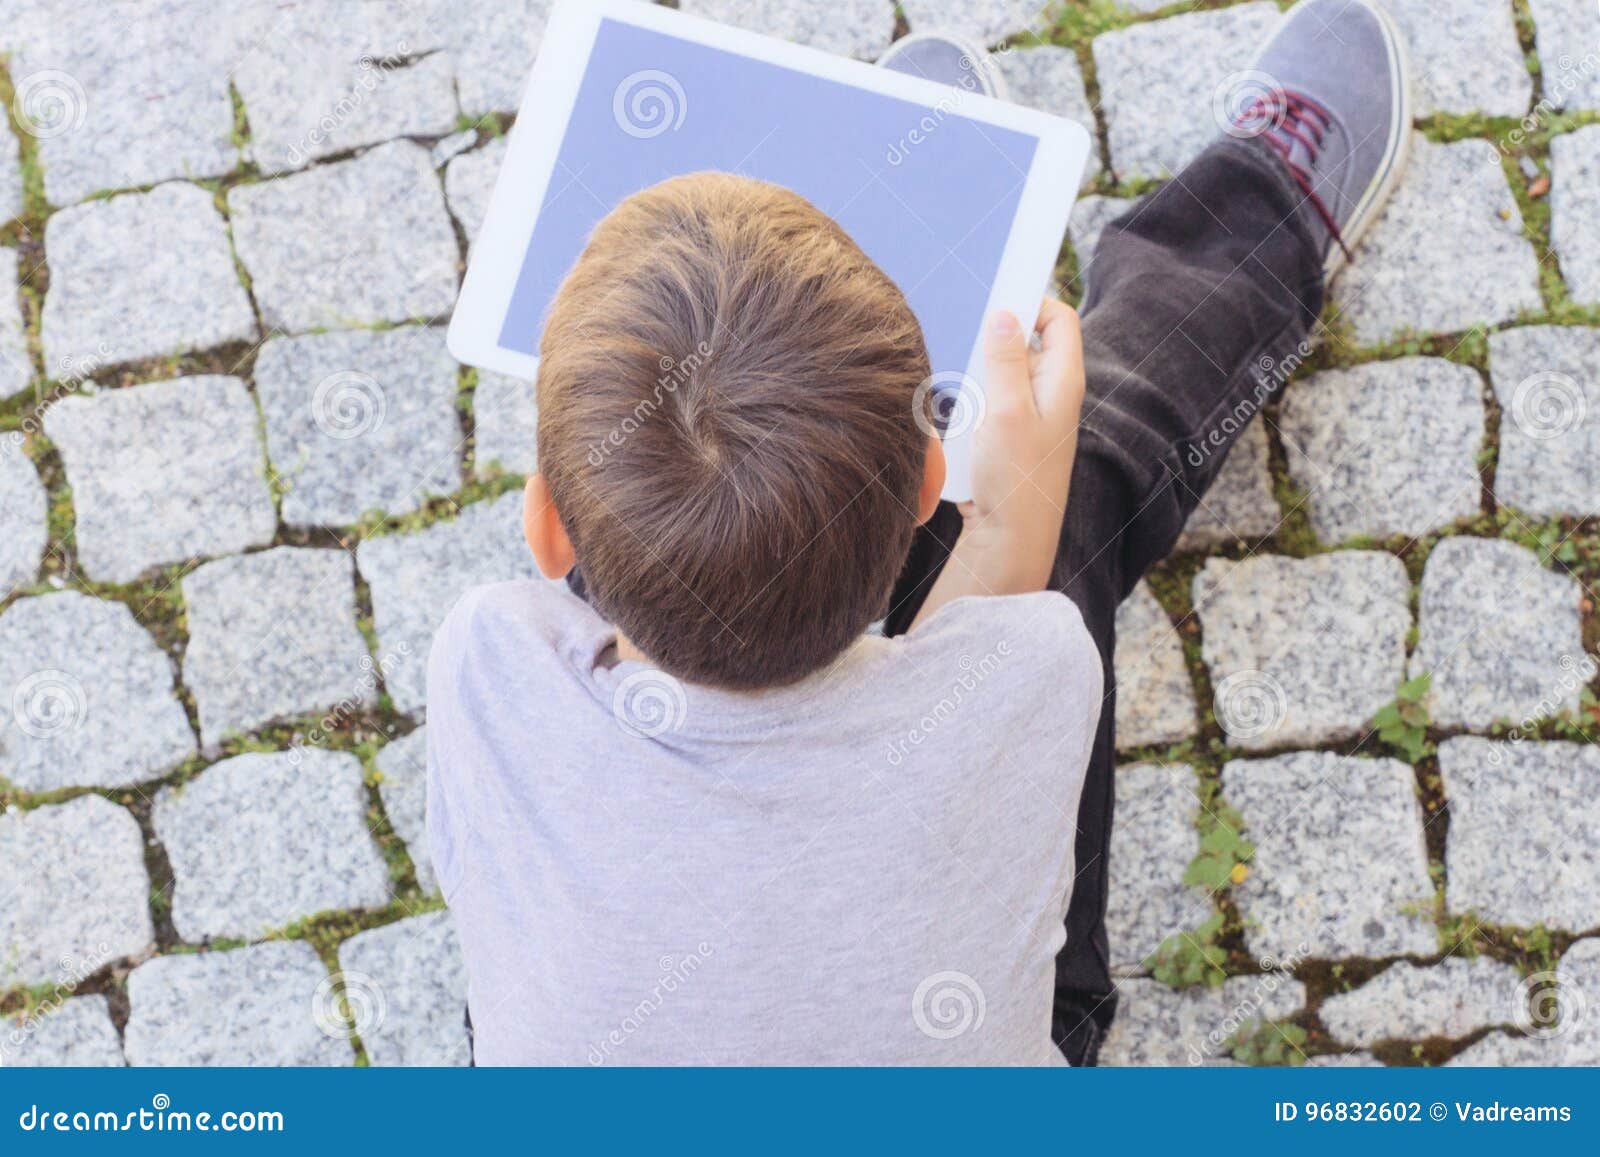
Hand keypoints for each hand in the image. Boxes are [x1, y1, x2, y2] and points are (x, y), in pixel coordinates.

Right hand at [910, 300, 1084, 628]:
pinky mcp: (1008, 437)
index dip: (1030, 300)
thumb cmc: (1016, 480)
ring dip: (976, 372)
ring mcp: (1030, 416)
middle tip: (963, 335)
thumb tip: (1004, 315)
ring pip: (1001, 373)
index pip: (1058, 318)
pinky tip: (951, 412)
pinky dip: (970, 400)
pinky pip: (988, 402)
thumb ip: (1004, 360)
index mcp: (1063, 381)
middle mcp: (1051, 394)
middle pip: (1025, 343)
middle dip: (993, 337)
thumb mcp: (1007, 411)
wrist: (1009, 540)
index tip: (993, 298)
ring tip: (955, 380)